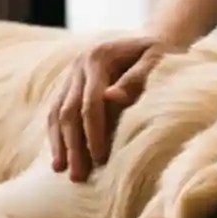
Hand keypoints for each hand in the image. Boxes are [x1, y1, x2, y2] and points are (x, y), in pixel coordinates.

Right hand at [48, 34, 176, 181]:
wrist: (151, 40)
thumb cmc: (160, 54)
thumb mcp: (157, 60)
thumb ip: (136, 78)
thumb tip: (110, 98)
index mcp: (99, 57)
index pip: (90, 102)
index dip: (94, 133)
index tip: (100, 159)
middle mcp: (79, 64)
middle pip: (69, 110)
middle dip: (73, 146)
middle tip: (77, 177)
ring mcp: (72, 73)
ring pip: (57, 111)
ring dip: (59, 143)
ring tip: (60, 171)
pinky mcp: (70, 83)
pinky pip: (56, 110)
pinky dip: (56, 134)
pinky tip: (59, 156)